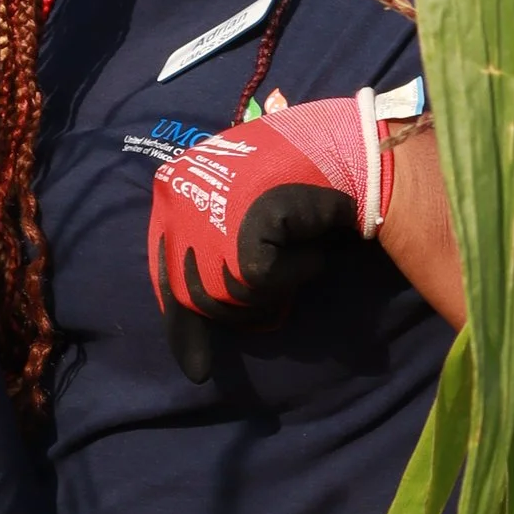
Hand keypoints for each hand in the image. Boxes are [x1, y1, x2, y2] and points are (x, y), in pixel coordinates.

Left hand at [147, 96, 392, 374]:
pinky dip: (297, 272)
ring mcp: (205, 218)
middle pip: (199, 298)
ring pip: (232, 296)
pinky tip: (310, 240)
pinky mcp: (240, 238)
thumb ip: (216, 257)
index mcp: (174, 189)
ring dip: (274, 285)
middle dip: (240, 306)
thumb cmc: (303, 174)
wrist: (346, 143)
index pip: (167, 275)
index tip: (197, 370)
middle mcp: (178, 201)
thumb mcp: (247, 213)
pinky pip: (265, 285)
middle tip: (277, 283)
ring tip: (297, 242)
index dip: (184, 327)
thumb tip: (195, 357)